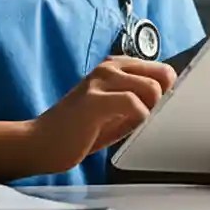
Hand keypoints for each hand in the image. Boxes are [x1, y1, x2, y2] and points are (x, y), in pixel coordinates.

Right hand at [29, 56, 176, 174]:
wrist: (40, 142)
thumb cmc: (78, 129)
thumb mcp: (114, 110)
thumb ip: (138, 101)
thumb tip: (168, 101)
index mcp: (115, 66)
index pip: (161, 69)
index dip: (167, 92)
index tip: (159, 111)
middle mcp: (108, 67)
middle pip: (162, 75)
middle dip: (162, 102)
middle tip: (144, 121)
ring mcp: (100, 81)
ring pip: (151, 88)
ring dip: (149, 112)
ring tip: (129, 126)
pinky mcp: (94, 100)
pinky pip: (134, 104)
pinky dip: (137, 120)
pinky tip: (122, 129)